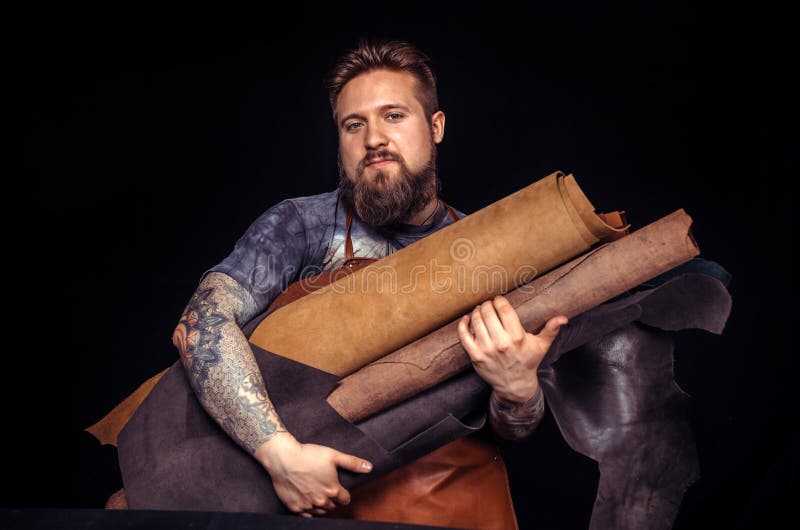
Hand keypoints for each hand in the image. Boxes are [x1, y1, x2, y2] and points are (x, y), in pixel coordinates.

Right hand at [255, 432, 371, 516]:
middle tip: (326, 487)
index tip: (339, 487)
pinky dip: (308, 511)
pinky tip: (307, 501)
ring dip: (321, 505)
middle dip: (332, 499)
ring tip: (317, 493)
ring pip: (320, 512)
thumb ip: (353, 463)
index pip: (345, 500)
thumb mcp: (334, 455)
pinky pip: (306, 516)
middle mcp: (321, 501)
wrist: (284, 458)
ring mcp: (307, 506)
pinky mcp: (294, 508)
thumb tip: (370, 467)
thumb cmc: (309, 455)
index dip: (343, 493)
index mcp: (333, 490)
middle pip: (332, 506)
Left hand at [457, 295, 566, 402]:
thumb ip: (551, 330)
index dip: (499, 301)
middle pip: (488, 313)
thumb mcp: (541, 346)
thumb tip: (564, 318)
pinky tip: (467, 319)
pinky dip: (463, 324)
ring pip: (476, 321)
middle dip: (487, 305)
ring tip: (480, 310)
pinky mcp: (475, 356)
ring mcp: (486, 350)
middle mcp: (501, 343)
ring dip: (477, 312)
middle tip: (488, 304)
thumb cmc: (527, 362)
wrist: (514, 385)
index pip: (504, 310)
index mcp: (517, 338)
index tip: (498, 299)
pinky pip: (464, 336)